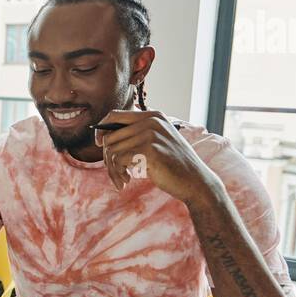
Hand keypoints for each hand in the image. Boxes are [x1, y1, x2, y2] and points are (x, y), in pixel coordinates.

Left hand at [94, 109, 217, 200]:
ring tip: (122, 180)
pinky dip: (118, 174)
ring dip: (113, 169)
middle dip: (108, 158)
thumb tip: (103, 137)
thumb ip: (136, 134)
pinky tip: (127, 181)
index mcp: (153, 115)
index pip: (115, 115)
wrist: (195, 181)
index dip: (101, 129)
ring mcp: (150, 134)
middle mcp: (151, 121)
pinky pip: (118, 160)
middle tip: (116, 173)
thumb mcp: (157, 141)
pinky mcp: (149, 150)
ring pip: (112, 150)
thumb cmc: (173, 164)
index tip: (99, 144)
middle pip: (110, 136)